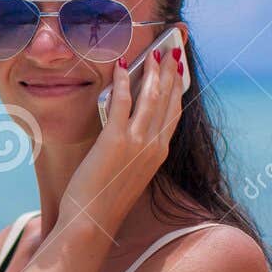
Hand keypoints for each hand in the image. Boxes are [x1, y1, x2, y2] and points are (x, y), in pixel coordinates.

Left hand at [58, 29, 186, 238]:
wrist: (92, 223)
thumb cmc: (104, 202)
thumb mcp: (128, 173)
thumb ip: (133, 151)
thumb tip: (129, 130)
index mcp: (159, 154)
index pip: (174, 112)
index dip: (178, 88)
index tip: (179, 69)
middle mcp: (154, 146)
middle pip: (168, 99)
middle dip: (171, 71)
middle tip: (172, 48)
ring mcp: (137, 143)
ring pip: (151, 97)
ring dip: (154, 70)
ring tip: (155, 51)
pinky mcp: (115, 140)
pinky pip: (123, 102)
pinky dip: (124, 81)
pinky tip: (122, 66)